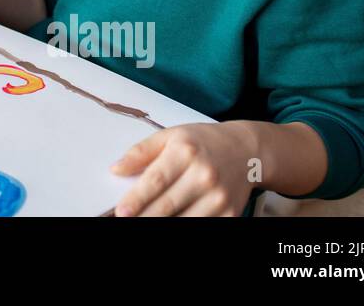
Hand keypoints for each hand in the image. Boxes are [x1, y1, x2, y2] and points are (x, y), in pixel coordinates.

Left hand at [110, 121, 257, 215]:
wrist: (246, 152)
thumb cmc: (205, 142)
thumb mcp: (170, 136)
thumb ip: (141, 152)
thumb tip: (117, 169)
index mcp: (186, 152)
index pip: (157, 180)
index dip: (137, 198)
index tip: (122, 210)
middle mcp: (204, 175)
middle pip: (168, 204)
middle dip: (145, 216)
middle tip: (127, 220)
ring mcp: (219, 197)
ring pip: (184, 221)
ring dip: (162, 224)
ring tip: (146, 220)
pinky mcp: (229, 213)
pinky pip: (202, 226)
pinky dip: (184, 227)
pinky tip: (172, 222)